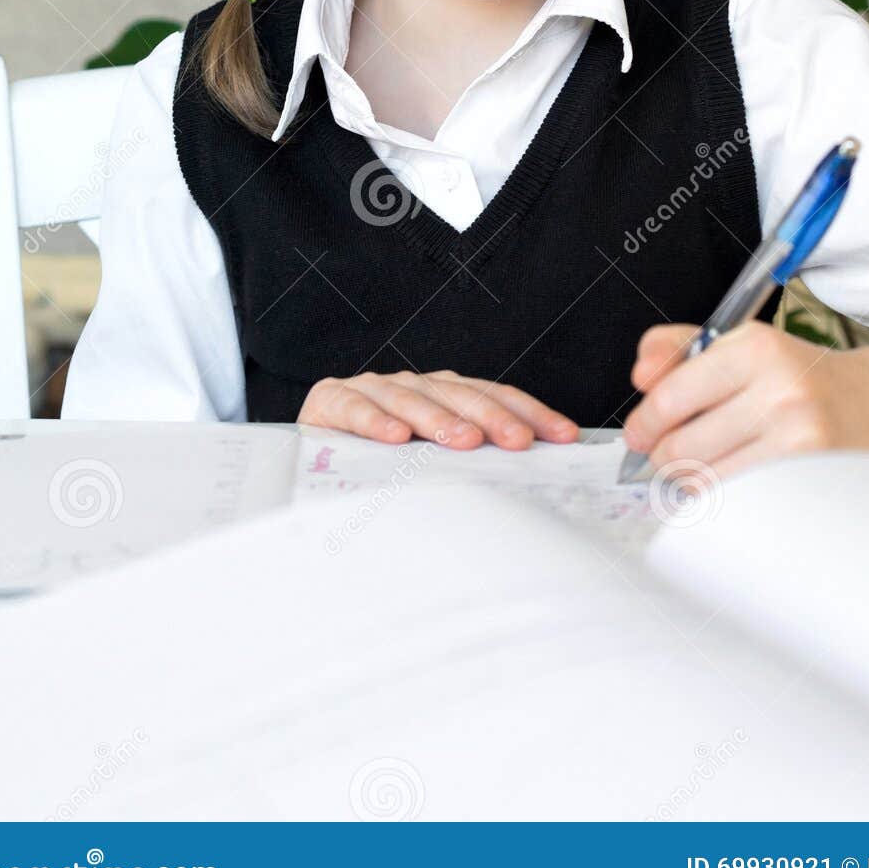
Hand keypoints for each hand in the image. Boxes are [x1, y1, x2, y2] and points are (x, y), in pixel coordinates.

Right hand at [297, 369, 579, 449]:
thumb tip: (533, 482)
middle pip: (460, 395)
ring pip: (412, 398)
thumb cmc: (377, 471)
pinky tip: (395, 437)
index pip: (493, 397)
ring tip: (465, 441)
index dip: (530, 412)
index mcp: (442, 394)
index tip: (564, 436)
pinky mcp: (331, 401)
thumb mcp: (429, 466)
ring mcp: (372, 389)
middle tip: (520, 441)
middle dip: (494, 417)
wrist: (304, 465)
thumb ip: (470, 465)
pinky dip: (376, 421)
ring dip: (440, 419)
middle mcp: (412, 385)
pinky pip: (356, 408)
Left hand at [622, 320, 868, 479]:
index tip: (640, 433)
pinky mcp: (810, 481)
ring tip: (709, 463)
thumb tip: (640, 374)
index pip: (669, 397)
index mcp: (755, 348)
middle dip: (665, 454)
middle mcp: (781, 391)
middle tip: (675, 449)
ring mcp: (800, 440)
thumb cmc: (797, 378)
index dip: (644, 423)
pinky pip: (736, 504)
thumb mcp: (740, 345)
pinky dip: (723, 498)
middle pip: (680, 447)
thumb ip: (678, 349)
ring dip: (692, 479)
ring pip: (704, 482)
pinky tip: (735, 479)